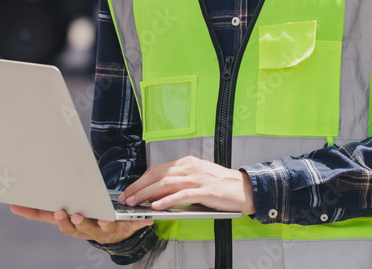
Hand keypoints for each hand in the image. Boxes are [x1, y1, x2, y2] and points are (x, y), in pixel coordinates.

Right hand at [9, 205, 152, 244]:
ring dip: (100, 222)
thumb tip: (12, 206)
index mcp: (70, 223)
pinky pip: (129, 226)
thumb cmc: (86, 216)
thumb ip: (40, 211)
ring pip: (99, 228)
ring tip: (100, 216)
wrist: (115, 229)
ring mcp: (103, 231)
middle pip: (76, 228)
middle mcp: (85, 229)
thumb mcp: (66, 210)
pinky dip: (138, 223)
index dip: (48, 217)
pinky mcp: (122, 229)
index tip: (49, 210)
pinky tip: (146, 220)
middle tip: (70, 212)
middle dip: (72, 221)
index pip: (54, 220)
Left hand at [119, 156, 254, 214]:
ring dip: (147, 194)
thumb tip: (158, 193)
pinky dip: (167, 201)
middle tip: (125, 198)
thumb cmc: (221, 185)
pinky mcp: (205, 191)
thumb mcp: (198, 177)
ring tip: (135, 203)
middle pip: (157, 175)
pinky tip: (157, 206)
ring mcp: (197, 178)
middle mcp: (190, 168)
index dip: (140, 180)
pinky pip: (182, 195)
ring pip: (165, 184)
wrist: (245, 188)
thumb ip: (180, 181)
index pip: (157, 169)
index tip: (129, 191)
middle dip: (138, 187)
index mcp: (187, 163)